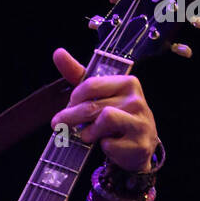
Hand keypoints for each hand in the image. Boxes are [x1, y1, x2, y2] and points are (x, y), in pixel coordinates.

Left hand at [50, 47, 158, 172]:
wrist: (141, 144)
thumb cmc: (117, 116)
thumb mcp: (101, 94)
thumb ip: (79, 75)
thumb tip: (58, 53)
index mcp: (127, 83)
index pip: (91, 85)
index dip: (74, 98)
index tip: (69, 105)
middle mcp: (136, 100)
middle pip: (92, 106)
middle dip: (70, 116)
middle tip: (58, 124)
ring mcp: (139, 123)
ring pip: (103, 121)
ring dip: (88, 132)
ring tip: (87, 135)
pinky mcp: (138, 145)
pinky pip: (109, 145)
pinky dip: (103, 147)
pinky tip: (107, 145)